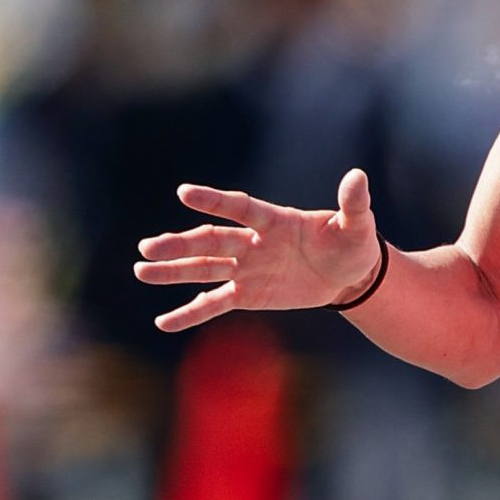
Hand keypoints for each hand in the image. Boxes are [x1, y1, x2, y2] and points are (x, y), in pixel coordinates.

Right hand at [135, 169, 382, 332]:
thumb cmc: (352, 243)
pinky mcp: (248, 294)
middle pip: (212, 242)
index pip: (240, 208)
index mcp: (275, 220)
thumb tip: (358, 177)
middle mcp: (254, 242)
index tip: (184, 193)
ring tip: (141, 270)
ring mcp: (247, 269)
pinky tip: (163, 322)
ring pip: (205, 270)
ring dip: (174, 272)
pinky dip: (190, 313)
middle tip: (146, 247)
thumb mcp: (358, 225)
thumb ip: (353, 204)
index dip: (214, 201)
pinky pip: (214, 304)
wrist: (348, 274)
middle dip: (180, 245)